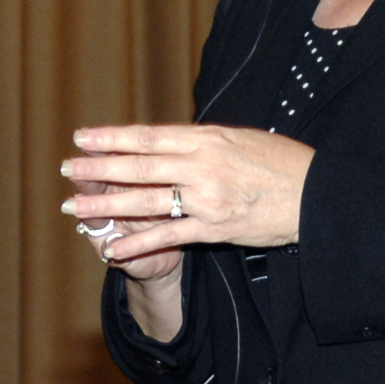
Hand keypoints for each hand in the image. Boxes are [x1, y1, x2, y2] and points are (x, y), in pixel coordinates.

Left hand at [61, 123, 313, 269]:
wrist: (317, 195)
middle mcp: (203, 165)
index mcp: (207, 138)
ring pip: (146, 201)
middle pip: (139, 165)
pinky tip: (111, 248)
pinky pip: (168, 235)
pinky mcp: (215, 228)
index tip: (82, 137)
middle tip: (67, 167)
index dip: (112, 137)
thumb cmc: (281, 163)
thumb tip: (169, 141)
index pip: (149, 136)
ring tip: (74, 206)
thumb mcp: (241, 140)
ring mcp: (207, 198)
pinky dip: (137, 242)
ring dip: (106, 205)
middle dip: (98, 168)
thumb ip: (202, 143)